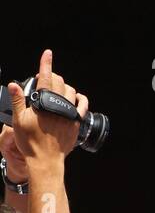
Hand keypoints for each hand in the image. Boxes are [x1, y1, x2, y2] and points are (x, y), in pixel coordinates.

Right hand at [6, 50, 89, 164]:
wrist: (46, 159)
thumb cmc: (30, 142)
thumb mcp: (18, 120)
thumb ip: (17, 100)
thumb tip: (14, 85)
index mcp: (43, 102)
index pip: (45, 78)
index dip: (45, 64)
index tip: (48, 53)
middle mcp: (59, 105)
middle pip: (59, 82)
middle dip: (51, 76)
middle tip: (44, 79)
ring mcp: (70, 113)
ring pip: (71, 91)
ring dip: (64, 86)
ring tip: (56, 89)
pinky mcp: (77, 121)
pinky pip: (83, 105)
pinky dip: (80, 98)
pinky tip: (76, 97)